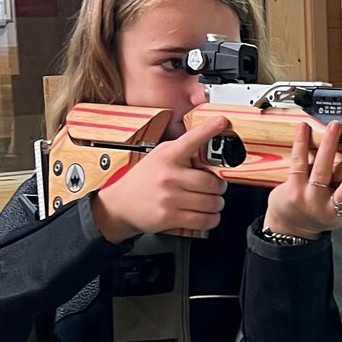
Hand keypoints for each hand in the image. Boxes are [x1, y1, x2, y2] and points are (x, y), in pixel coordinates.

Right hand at [91, 113, 228, 240]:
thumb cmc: (144, 179)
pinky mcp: (169, 218)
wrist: (119, 205)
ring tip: (209, 201)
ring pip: (212, 202)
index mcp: (167, 157)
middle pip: (213, 182)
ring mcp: (169, 198)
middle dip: (220, 186)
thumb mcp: (159, 157)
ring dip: (217, 203)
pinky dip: (212, 218)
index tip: (222, 122)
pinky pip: (205, 220)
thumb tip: (211, 150)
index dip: (208, 130)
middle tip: (215, 187)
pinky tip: (206, 214)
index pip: (191, 140)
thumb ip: (182, 152)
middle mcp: (168, 176)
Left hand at [262, 121, 341, 238]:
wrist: (290, 225)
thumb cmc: (320, 214)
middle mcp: (329, 209)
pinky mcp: (293, 189)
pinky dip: (302, 143)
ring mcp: (310, 199)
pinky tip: (304, 129)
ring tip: (336, 128)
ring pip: (322, 170)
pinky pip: (299, 162)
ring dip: (330, 146)